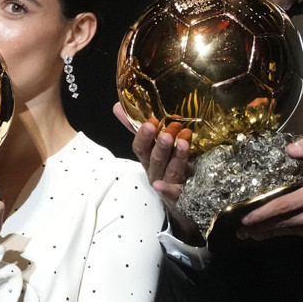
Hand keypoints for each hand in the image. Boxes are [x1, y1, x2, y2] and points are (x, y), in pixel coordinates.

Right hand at [113, 102, 200, 243]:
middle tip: (168, 133)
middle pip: (154, 159)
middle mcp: (154, 171)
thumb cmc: (169, 163)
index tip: (152, 122)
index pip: (140, 147)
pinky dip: (168, 191)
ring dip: (176, 157)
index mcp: (148, 158)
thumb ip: (138, 126)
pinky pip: (174, 194)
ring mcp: (166, 184)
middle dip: (161, 146)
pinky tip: (164, 187)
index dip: (144, 136)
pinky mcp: (179, 196)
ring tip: (184, 142)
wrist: (186, 195)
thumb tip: (117, 106)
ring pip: (169, 171)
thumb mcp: (156, 143)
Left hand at [237, 135, 302, 245]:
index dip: (264, 213)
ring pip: (294, 232)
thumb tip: (289, 149)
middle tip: (240, 230)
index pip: (286, 205)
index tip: (246, 218)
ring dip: (273, 232)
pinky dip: (292, 233)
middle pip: (286, 223)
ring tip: (253, 233)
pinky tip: (278, 230)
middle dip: (262, 227)